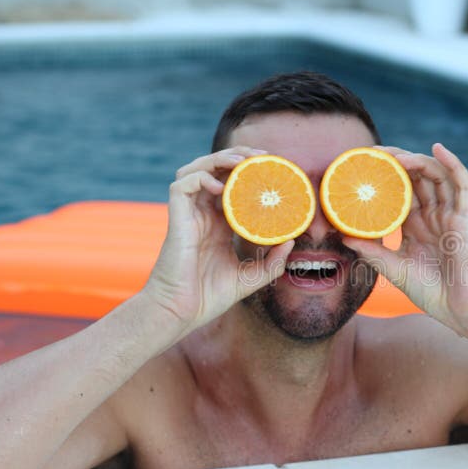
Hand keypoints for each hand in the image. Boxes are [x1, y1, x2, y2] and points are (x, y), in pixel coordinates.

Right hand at [143, 147, 293, 333]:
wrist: (180, 312)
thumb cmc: (209, 297)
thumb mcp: (250, 278)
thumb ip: (272, 262)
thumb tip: (292, 241)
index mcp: (218, 225)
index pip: (233, 188)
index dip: (250, 174)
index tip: (274, 170)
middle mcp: (203, 215)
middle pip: (215, 171)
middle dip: (238, 157)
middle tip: (264, 156)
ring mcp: (188, 215)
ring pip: (196, 169)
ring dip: (218, 159)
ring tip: (243, 160)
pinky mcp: (176, 218)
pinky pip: (182, 185)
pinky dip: (201, 177)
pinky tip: (221, 185)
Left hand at [343, 143, 467, 337]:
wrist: (462, 311)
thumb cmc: (432, 293)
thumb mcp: (394, 269)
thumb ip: (372, 251)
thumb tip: (342, 235)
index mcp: (416, 226)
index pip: (399, 192)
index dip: (384, 178)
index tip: (361, 168)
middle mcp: (433, 215)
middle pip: (416, 178)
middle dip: (396, 162)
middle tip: (373, 154)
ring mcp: (451, 214)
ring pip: (436, 175)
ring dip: (416, 161)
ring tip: (393, 155)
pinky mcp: (467, 216)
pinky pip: (463, 183)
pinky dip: (453, 163)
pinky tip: (437, 148)